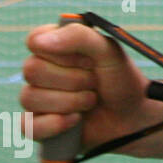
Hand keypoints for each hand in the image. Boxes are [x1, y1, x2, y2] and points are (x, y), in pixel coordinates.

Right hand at [20, 22, 151, 149]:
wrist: (133, 117)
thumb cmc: (121, 80)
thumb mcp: (109, 51)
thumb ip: (79, 37)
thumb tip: (39, 42)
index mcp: (56, 46)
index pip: (35, 40)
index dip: (63, 53)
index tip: (89, 60)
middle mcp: (42, 70)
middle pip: (31, 70)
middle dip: (73, 79)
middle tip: (95, 83)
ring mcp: (38, 98)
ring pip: (30, 98)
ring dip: (71, 102)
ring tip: (91, 101)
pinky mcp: (38, 125)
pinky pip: (29, 126)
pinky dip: (56, 124)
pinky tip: (76, 120)